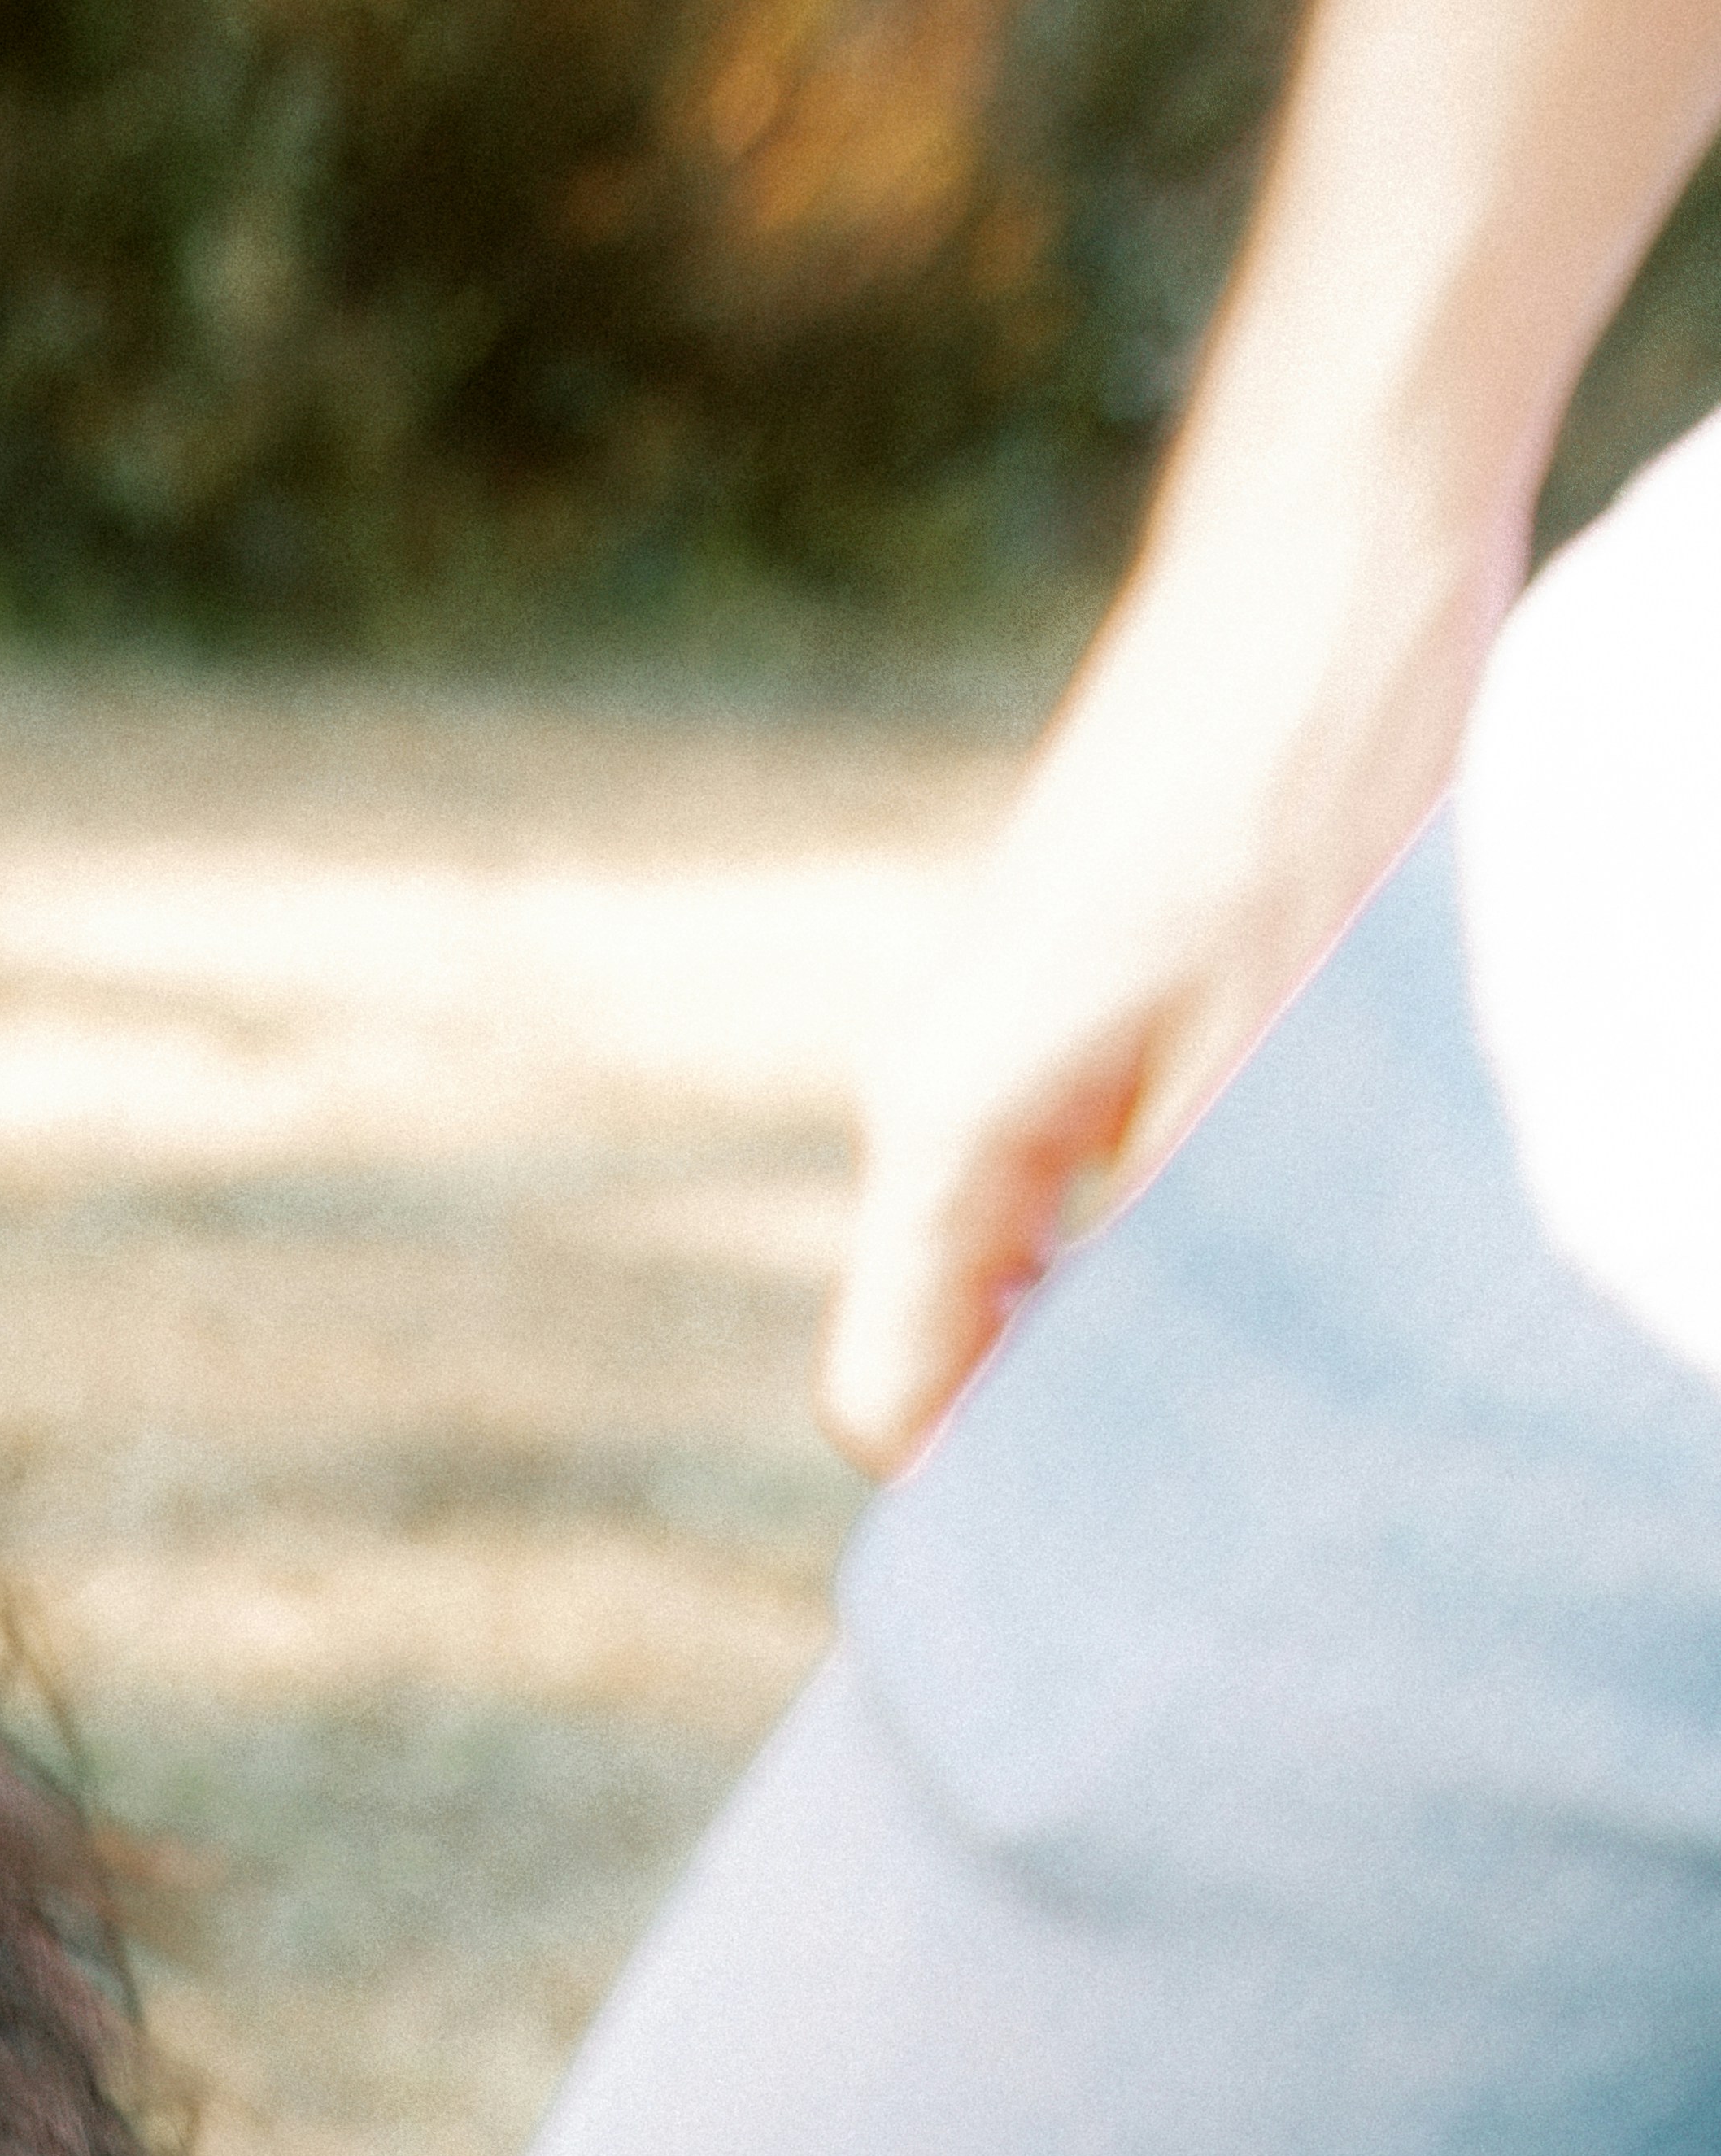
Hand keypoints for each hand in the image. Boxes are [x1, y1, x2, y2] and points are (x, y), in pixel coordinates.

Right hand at [821, 491, 1520, 1474]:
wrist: (1328, 545)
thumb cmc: (1301, 777)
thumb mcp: (1265, 1062)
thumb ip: (1174, 1261)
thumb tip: (1141, 1429)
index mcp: (947, 1124)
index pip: (883, 1399)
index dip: (967, 1500)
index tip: (1085, 1554)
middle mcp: (930, 1088)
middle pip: (940, 1335)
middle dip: (1049, 1414)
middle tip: (1198, 1470)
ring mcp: (985, 1030)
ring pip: (1008, 1252)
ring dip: (1109, 1309)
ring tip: (1244, 1330)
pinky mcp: (1054, 985)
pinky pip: (1057, 1164)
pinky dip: (1134, 1217)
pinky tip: (1250, 1202)